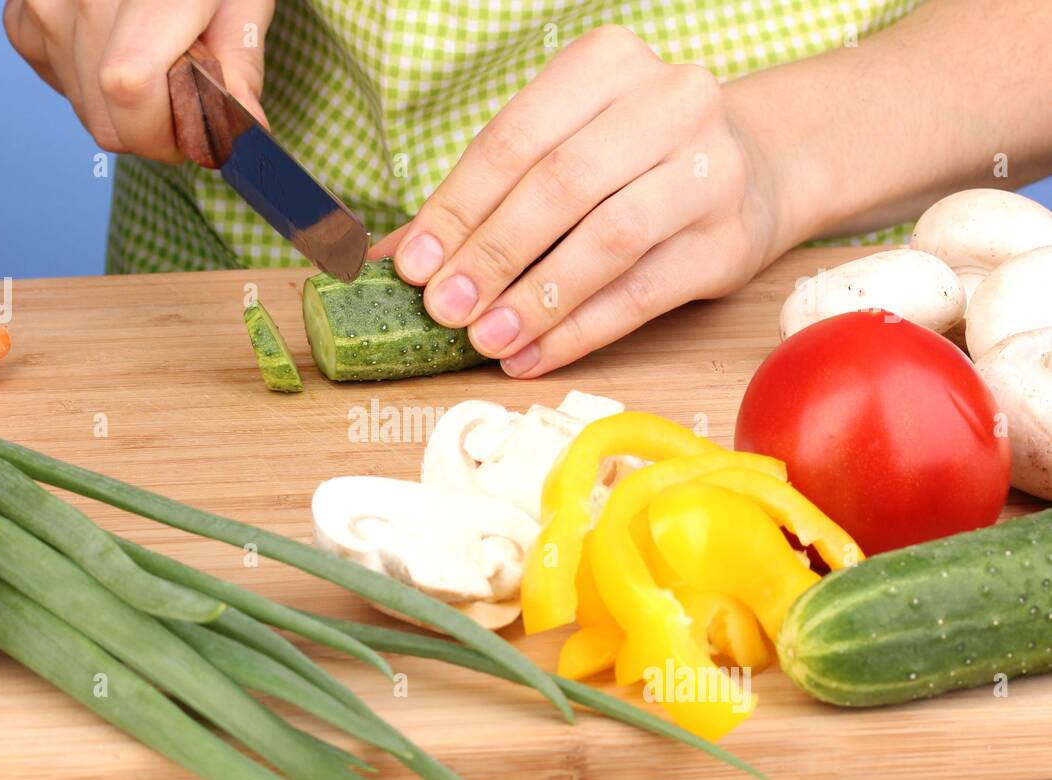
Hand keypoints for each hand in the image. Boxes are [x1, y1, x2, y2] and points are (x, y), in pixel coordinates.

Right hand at [3, 0, 273, 162]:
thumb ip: (240, 64)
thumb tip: (244, 127)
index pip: (129, 90)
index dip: (168, 130)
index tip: (200, 129)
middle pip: (109, 120)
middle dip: (155, 126)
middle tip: (184, 88)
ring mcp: (44, 5)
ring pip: (88, 113)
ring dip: (128, 108)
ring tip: (154, 56)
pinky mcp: (23, 16)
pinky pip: (62, 86)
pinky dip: (95, 84)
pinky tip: (119, 48)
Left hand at [371, 25, 784, 377]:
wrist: (754, 167)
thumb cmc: (630, 159)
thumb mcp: (561, 147)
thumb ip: (485, 194)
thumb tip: (387, 259)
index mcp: (608, 61)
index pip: (514, 139)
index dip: (456, 207)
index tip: (411, 264)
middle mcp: (669, 102)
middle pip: (559, 185)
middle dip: (491, 254)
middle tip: (443, 308)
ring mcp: (710, 169)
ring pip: (606, 240)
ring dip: (535, 299)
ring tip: (485, 338)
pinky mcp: (728, 241)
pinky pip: (641, 294)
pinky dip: (578, 331)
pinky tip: (532, 355)